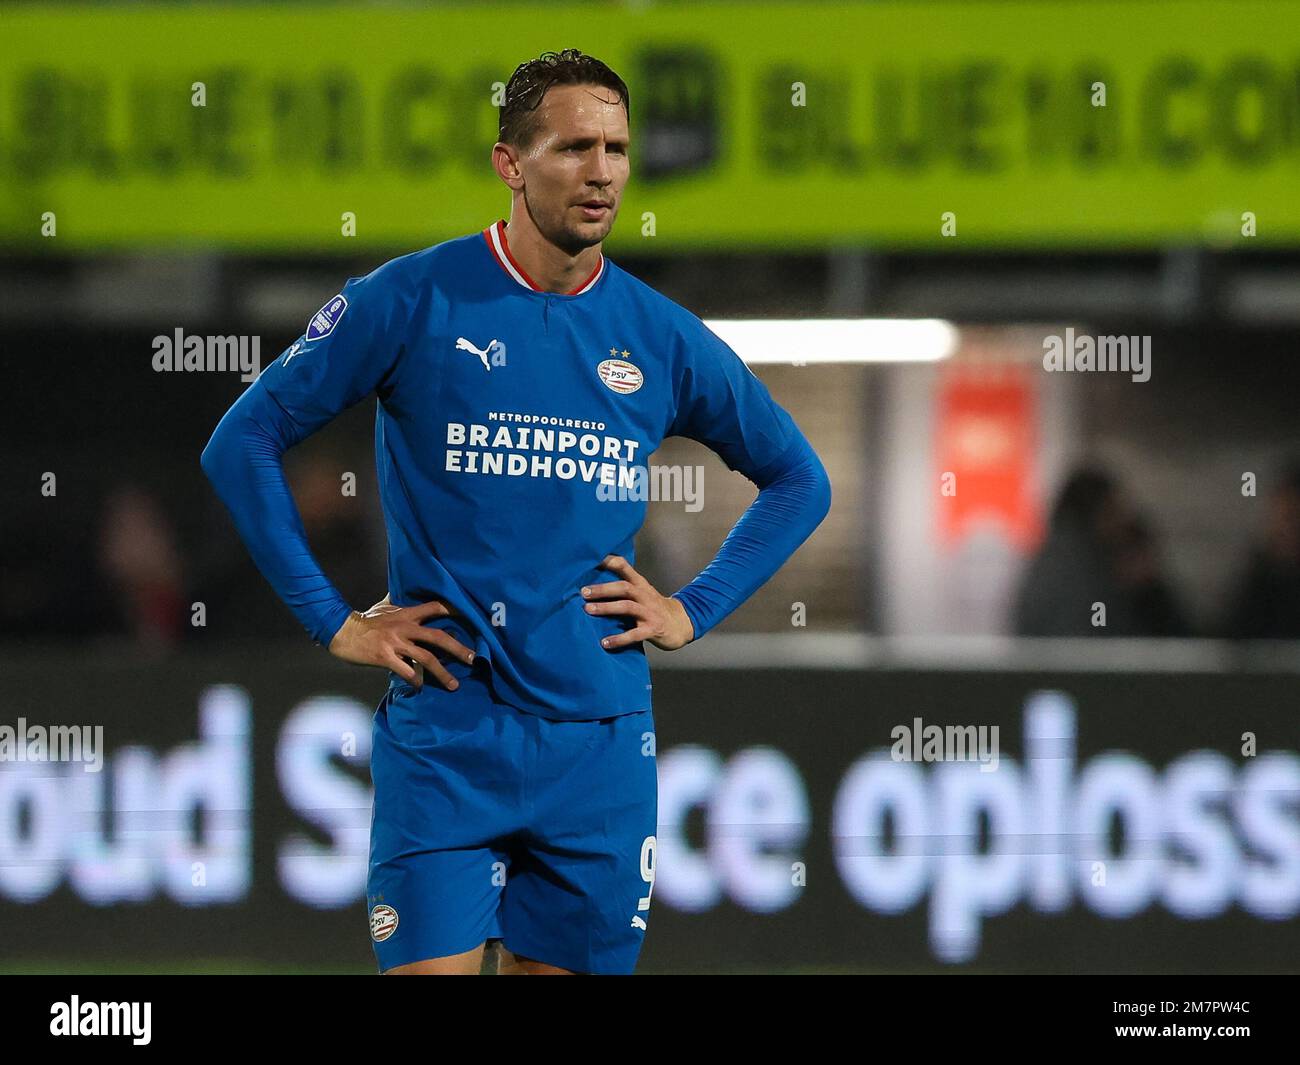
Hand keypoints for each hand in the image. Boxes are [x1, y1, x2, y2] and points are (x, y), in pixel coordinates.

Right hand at [328, 595, 475, 690]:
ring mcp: (396, 643)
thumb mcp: (384, 606)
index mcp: (407, 614)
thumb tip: (403, 590)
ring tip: (454, 685)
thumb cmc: (365, 619)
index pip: (435, 607)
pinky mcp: (385, 657)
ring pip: (426, 658)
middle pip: (438, 636)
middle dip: (458, 648)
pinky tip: (421, 687)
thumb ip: (398, 601)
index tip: (471, 617)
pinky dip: (415, 680)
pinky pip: (406, 671)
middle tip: (473, 658)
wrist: (342, 631)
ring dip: (442, 673)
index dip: (453, 610)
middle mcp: (405, 627)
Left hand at [580, 554, 695, 651]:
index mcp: (641, 585)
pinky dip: (619, 638)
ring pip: (627, 607)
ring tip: (588, 610)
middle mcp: (646, 596)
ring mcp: (650, 613)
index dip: (609, 562)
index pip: (625, 568)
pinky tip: (605, 642)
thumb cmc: (654, 608)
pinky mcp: (653, 630)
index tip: (591, 559)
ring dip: (607, 608)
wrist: (681, 624)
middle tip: (583, 592)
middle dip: (603, 589)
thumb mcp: (642, 593)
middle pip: (624, 587)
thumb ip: (623, 588)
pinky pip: (634, 634)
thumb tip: (593, 584)